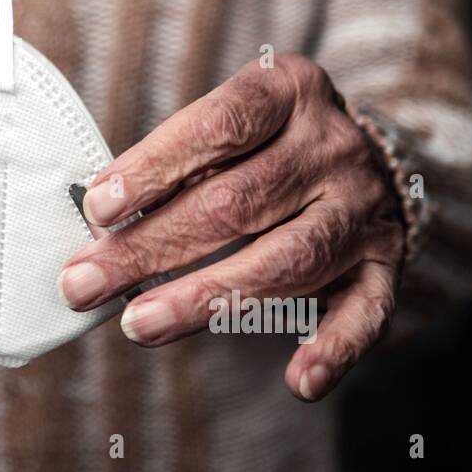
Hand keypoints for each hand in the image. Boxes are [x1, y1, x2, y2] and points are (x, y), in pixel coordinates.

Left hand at [59, 53, 404, 401]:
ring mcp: (364, 206)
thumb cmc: (264, 142)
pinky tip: (300, 381)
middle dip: (152, 248)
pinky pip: (366, 311)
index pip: (218, 126)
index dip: (154, 168)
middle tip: (86, 284)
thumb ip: (175, 163)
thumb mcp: (227, 125)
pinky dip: (334, 348)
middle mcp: (332, 145)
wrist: (369, 156)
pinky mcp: (385, 262)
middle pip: (238, 202)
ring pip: (288, 259)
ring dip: (208, 298)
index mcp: (288, 90)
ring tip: (142, 326)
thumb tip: (101, 221)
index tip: (98, 210)